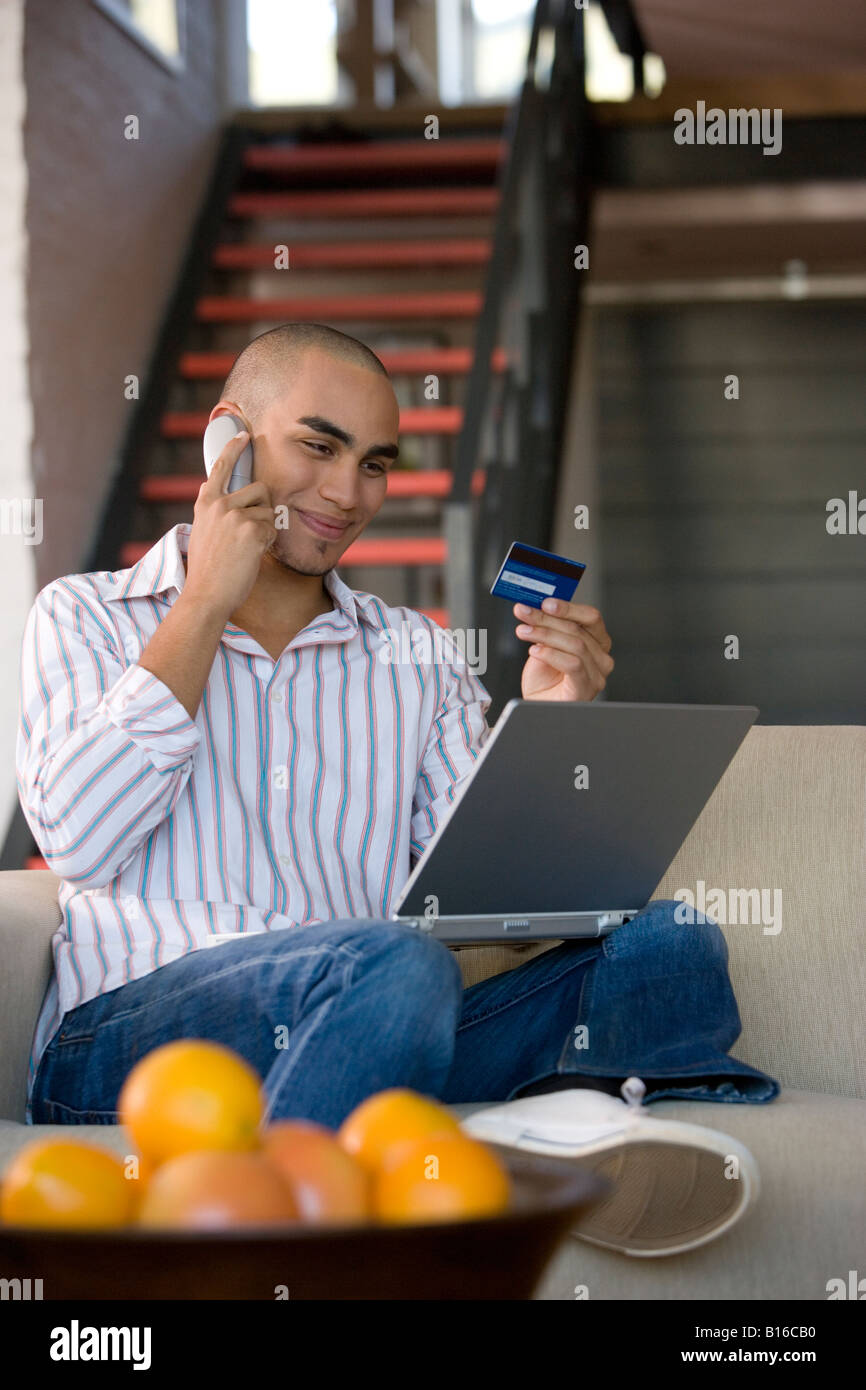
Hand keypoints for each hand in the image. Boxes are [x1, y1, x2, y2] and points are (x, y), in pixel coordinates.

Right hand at [184, 432, 277, 618]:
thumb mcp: (203, 532)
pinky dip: (268, 543)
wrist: (206, 595)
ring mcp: (235, 516)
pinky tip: (251, 555)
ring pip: (268, 511)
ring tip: (246, 549)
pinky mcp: (252, 530)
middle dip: (263, 509)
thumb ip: (215, 512)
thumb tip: (225, 494)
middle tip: (250, 534)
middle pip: (260, 489)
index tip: (244, 434)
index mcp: (206, 504)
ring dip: (265, 529)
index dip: (234, 449)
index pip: (221, 468)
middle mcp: (220, 504)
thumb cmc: (208, 570)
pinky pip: (273, 529)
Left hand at [513, 597, 613, 701]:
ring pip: (575, 644)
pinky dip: (551, 654)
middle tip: (525, 612)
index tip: (545, 602)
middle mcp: (601, 657)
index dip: (568, 607)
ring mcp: (597, 674)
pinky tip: (535, 650)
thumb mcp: (544, 645)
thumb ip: (546, 627)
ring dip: (545, 634)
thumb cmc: (545, 680)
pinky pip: (573, 664)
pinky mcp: (586, 688)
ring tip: (524, 631)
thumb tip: (532, 607)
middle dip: (548, 618)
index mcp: (596, 642)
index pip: (591, 617)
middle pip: (579, 629)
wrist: (538, 706)